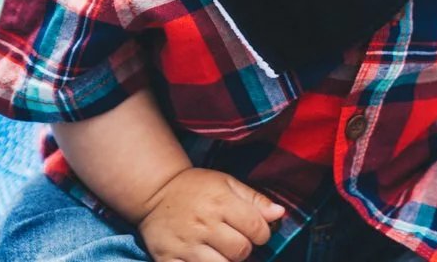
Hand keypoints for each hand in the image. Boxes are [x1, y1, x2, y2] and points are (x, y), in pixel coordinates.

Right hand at [137, 168, 284, 261]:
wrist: (156, 193)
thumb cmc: (197, 188)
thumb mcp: (227, 183)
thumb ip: (255, 199)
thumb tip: (280, 213)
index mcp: (220, 202)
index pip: (256, 228)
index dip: (263, 234)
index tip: (258, 233)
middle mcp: (203, 225)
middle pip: (240, 251)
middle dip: (246, 250)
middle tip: (238, 243)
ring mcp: (185, 245)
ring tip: (223, 252)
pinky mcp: (167, 259)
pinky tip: (207, 259)